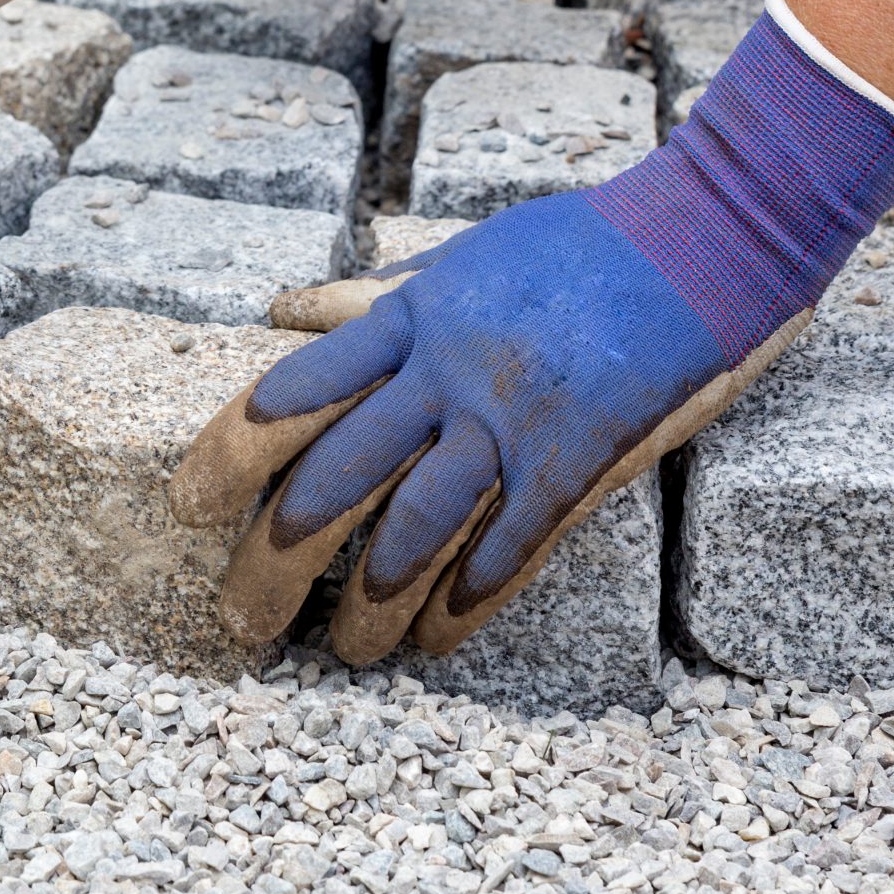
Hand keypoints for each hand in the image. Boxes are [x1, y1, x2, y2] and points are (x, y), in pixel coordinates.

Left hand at [169, 0, 893, 662]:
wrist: (706, 239)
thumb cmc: (578, 242)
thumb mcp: (458, 255)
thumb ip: (370, 296)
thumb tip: (279, 308)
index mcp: (410, 321)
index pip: (293, 392)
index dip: (230, 455)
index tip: (187, 506)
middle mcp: (446, 376)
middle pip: (335, 482)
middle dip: (274, 563)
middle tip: (237, 621)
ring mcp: (513, 423)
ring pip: (411, 534)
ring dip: (364, 607)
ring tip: (335, 654)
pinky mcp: (580, 463)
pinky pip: (508, 552)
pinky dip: (464, 606)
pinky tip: (434, 643)